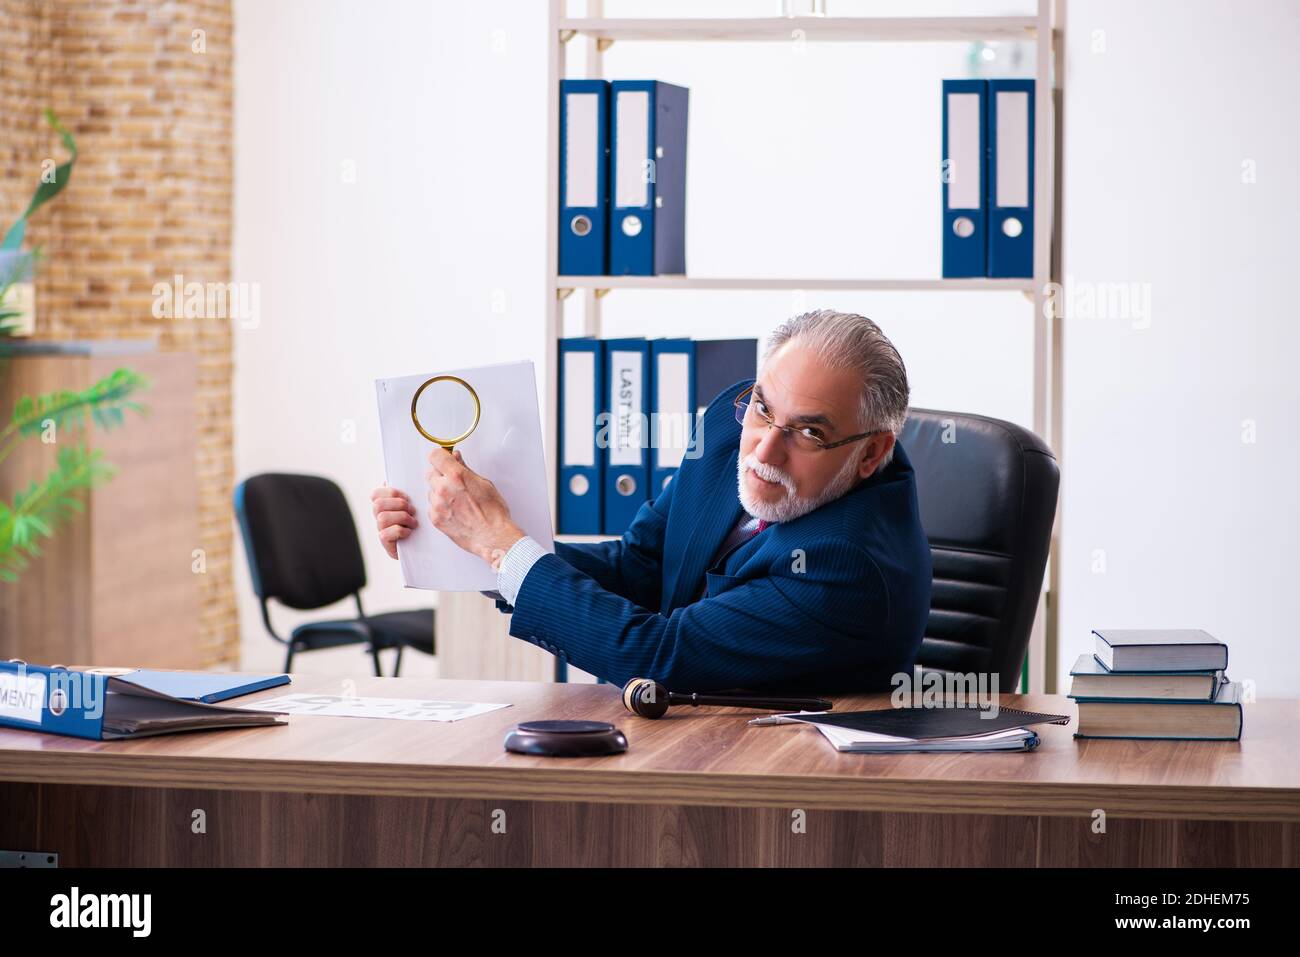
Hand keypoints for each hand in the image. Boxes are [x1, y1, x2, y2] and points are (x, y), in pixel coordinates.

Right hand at [371, 485, 416, 559]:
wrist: (426, 547)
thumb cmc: (421, 524)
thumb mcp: (417, 506)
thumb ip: (409, 495)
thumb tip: (405, 479)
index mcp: (385, 506)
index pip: (376, 494)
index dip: (391, 492)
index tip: (407, 496)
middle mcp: (380, 517)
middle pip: (378, 504)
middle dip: (399, 504)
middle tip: (413, 510)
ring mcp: (381, 530)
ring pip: (382, 518)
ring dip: (401, 518)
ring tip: (414, 522)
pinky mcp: (385, 543)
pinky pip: (386, 533)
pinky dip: (400, 531)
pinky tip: (409, 532)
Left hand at [426, 447, 524, 568]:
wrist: (492, 536)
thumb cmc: (493, 513)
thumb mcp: (484, 483)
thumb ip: (465, 469)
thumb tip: (456, 458)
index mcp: (456, 477)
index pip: (435, 456)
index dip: (441, 456)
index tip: (444, 458)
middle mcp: (444, 489)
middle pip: (430, 472)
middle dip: (440, 474)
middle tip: (453, 481)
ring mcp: (437, 504)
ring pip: (431, 490)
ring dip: (439, 491)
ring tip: (457, 500)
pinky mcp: (435, 518)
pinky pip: (431, 505)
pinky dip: (439, 506)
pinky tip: (454, 510)